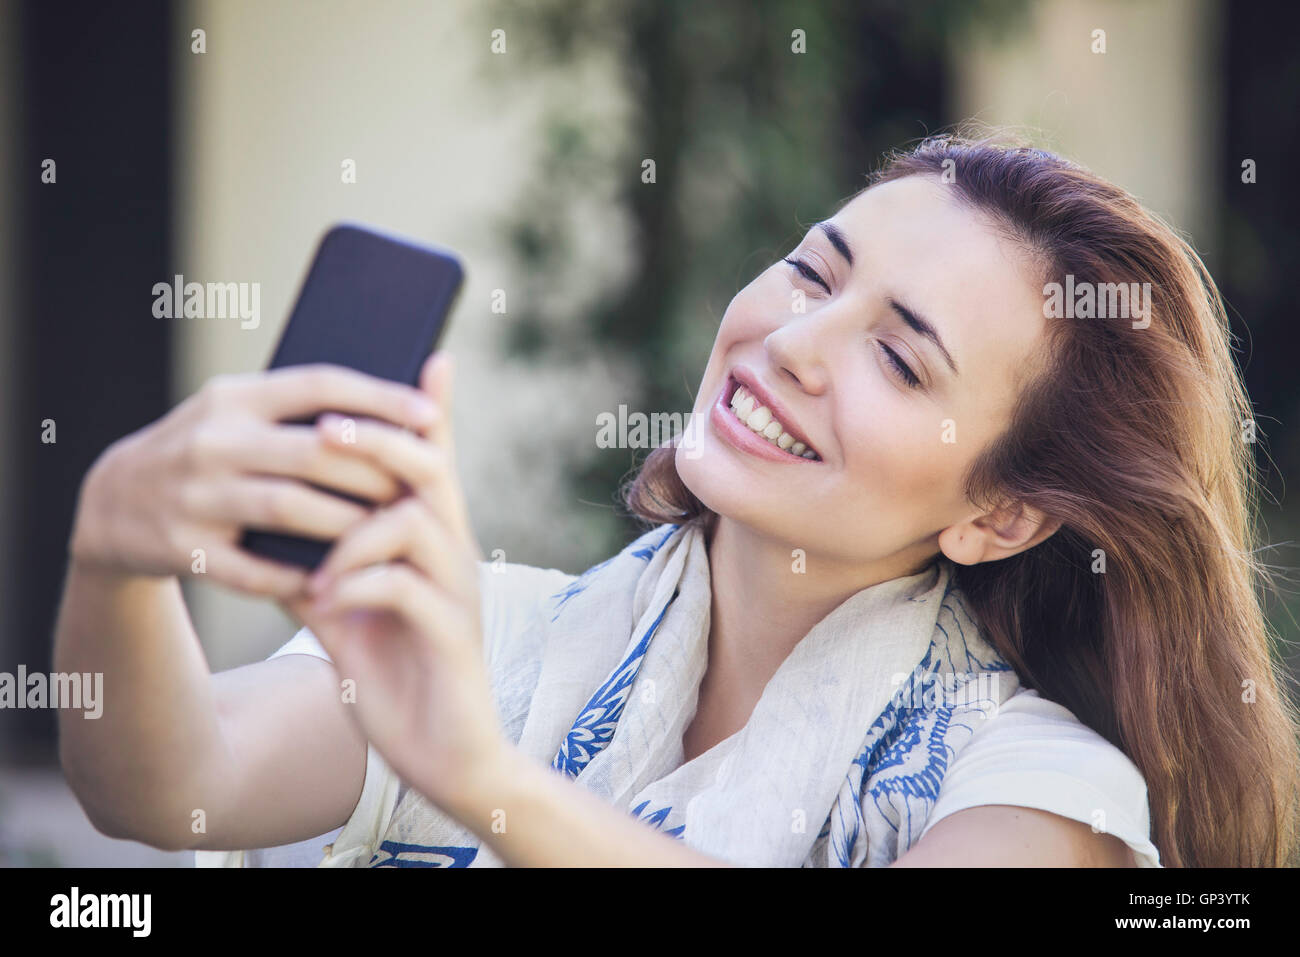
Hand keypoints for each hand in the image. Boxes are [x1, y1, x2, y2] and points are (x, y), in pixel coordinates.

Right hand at [68, 363, 436, 595]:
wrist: (111, 503)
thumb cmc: (207, 453)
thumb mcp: (237, 414)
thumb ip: (300, 409)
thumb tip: (393, 403)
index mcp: (233, 399)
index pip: (317, 386)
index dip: (379, 398)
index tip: (430, 413)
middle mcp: (211, 442)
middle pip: (312, 452)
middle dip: (374, 471)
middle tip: (422, 486)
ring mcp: (194, 497)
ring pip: (289, 508)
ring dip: (347, 523)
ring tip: (391, 532)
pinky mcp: (183, 548)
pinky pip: (254, 569)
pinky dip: (299, 576)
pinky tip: (340, 579)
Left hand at [281, 352, 509, 817]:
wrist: (442, 752)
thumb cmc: (395, 675)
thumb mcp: (346, 611)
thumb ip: (318, 563)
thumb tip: (267, 524)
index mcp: (431, 540)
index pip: (434, 458)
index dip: (431, 407)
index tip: (428, 352)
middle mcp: (453, 554)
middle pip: (429, 470)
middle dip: (379, 441)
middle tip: (329, 428)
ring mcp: (457, 592)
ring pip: (418, 521)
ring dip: (355, 526)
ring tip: (311, 547)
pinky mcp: (451, 634)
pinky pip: (404, 587)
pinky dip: (355, 585)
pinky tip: (320, 601)